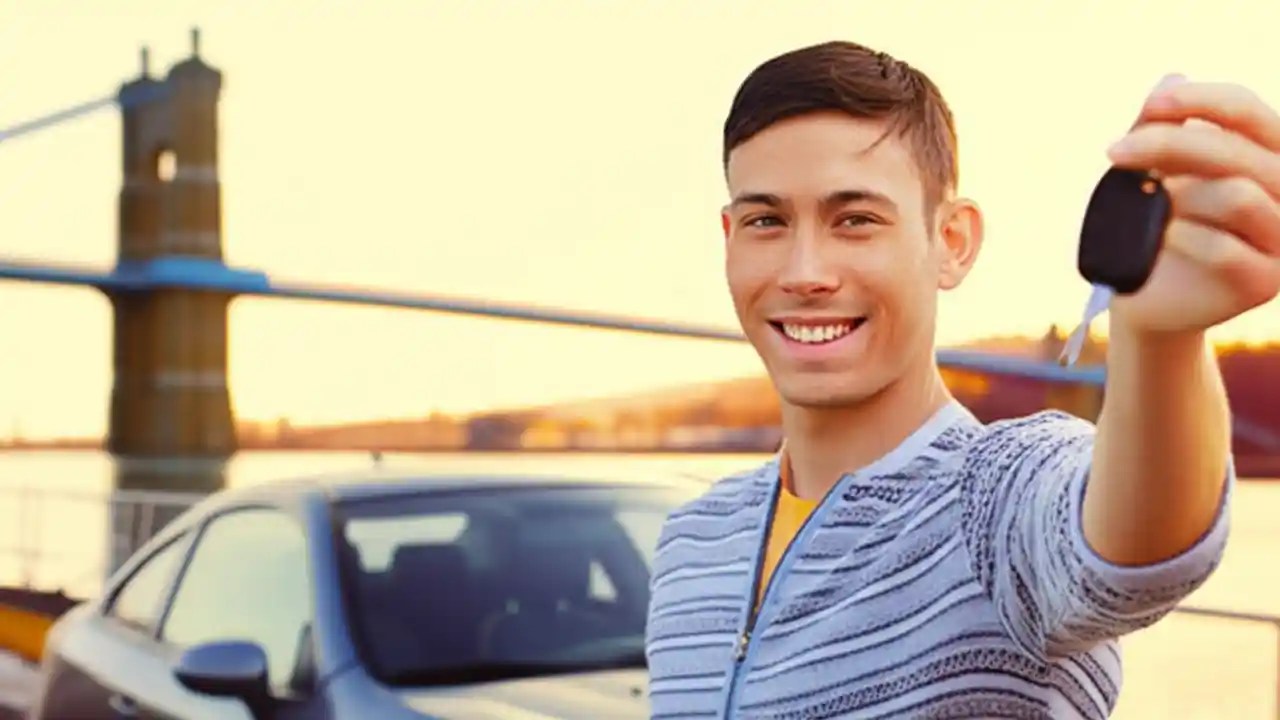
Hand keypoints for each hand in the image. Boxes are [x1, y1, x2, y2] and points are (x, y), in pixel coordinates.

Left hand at [1104, 76, 1279, 334]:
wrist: (1147, 295)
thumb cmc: (1154, 222)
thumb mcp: (1155, 169)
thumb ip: (1163, 126)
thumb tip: (1172, 78)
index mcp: (1269, 156)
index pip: (1250, 111)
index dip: (1202, 100)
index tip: (1153, 103)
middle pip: (1236, 151)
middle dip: (1170, 143)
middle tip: (1115, 152)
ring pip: (1236, 196)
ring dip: (1178, 193)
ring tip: (1146, 203)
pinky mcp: (1265, 282)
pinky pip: (1223, 248)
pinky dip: (1180, 236)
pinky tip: (1157, 236)